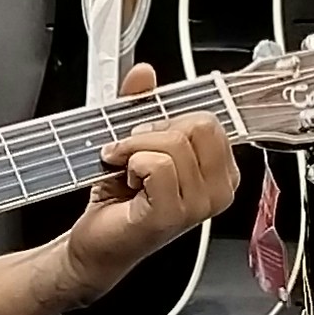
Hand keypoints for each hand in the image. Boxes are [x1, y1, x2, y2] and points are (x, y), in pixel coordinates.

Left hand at [53, 64, 238, 304]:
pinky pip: (157, 165)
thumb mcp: (135, 141)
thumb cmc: (119, 199)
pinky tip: (125, 182)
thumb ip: (142, 103)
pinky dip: (131, 164)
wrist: (93, 242)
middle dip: (153, 131)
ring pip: (174, 143)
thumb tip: (144, 72)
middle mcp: (218, 190)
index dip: (169, 121)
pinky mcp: (171, 216)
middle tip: (132, 154)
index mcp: (220, 171)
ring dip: (135, 149)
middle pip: (197, 126)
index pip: (209, 120)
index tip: (146, 139)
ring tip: (125, 169)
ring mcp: (198, 207)